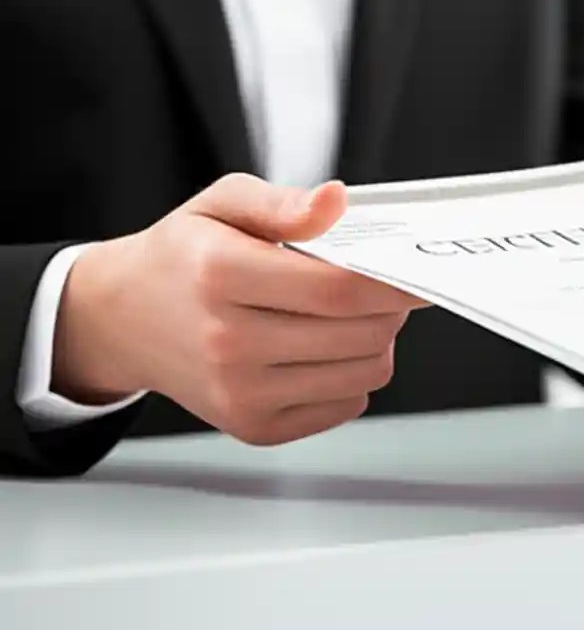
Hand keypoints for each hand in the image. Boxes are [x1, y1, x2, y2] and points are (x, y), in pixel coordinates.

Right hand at [53, 174, 428, 445]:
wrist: (123, 321)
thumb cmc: (183, 256)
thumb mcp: (222, 204)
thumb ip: (283, 203)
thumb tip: (336, 202)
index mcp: (221, 275)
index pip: (338, 289)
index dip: (392, 284)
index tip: (415, 273)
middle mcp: (228, 342)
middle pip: (360, 334)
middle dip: (387, 308)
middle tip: (374, 288)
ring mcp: (240, 394)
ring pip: (364, 373)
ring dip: (375, 342)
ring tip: (345, 316)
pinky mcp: (253, 427)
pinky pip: (345, 405)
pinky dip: (351, 377)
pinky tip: (321, 350)